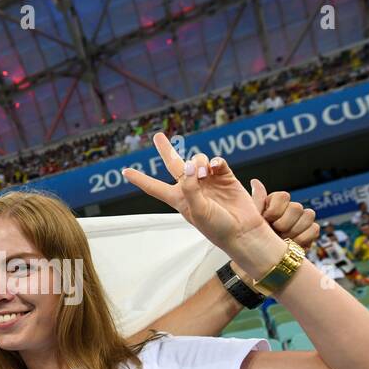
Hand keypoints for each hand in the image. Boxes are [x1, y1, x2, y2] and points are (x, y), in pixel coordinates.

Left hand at [124, 133, 284, 278]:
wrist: (243, 231)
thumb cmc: (218, 227)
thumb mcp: (197, 210)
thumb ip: (189, 186)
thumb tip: (189, 164)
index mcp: (179, 199)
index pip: (154, 187)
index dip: (140, 179)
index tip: (125, 172)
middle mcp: (191, 187)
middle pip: (175, 165)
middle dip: (166, 150)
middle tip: (158, 137)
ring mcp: (208, 181)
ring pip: (197, 160)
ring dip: (198, 161)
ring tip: (204, 173)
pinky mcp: (225, 177)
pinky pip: (216, 161)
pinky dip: (215, 161)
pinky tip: (215, 166)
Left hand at [259, 184, 318, 248]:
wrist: (267, 263)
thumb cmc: (257, 242)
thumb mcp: (253, 221)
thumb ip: (257, 201)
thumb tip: (255, 181)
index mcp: (275, 204)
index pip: (283, 196)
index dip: (276, 209)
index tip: (268, 220)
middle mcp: (289, 209)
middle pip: (296, 207)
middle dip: (285, 223)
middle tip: (277, 233)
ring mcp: (301, 220)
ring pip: (309, 214)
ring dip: (295, 230)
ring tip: (285, 240)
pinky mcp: (310, 232)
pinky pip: (315, 228)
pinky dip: (304, 238)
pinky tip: (294, 245)